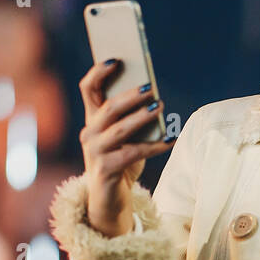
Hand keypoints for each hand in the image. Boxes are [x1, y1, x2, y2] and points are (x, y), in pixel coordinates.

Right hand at [76, 59, 173, 234]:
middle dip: (130, 96)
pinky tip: (171, 139)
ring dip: (141, 117)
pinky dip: (155, 146)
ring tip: (160, 106)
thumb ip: (133, 118)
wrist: (110, 200)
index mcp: (92, 120)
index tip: (117, 59)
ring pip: (119, 129)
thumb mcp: (126, 137)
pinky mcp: (106, 170)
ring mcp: (95, 153)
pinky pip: (133, 154)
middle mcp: (89, 133)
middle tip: (150, 87)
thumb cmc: (121, 162)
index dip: (99, 72)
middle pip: (107, 108)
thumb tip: (154, 98)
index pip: (88, 88)